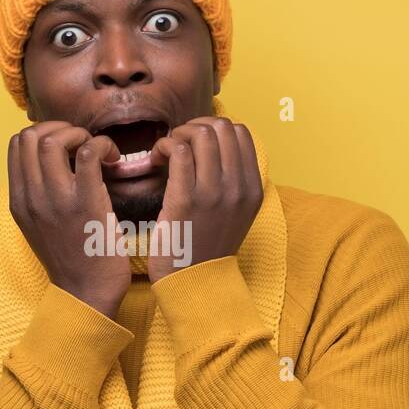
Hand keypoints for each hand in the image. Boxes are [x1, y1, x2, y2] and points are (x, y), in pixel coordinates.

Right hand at [8, 121, 129, 318]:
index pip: (16, 144)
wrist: (87, 293)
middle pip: (30, 135)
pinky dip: (103, 146)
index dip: (43, 133)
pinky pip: (87, 152)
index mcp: (18, 201)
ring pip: (53, 139)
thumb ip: (37, 196)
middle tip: (83, 146)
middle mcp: (31, 197)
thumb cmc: (72, 259)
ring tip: (98, 152)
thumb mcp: (39, 227)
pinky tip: (114, 160)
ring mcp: (56, 200)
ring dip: (80, 135)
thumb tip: (48, 165)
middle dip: (60, 129)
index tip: (66, 147)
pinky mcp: (85, 203)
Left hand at [145, 117, 263, 282]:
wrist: (194, 282)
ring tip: (167, 153)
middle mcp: (238, 187)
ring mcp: (214, 192)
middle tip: (178, 145)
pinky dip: (164, 147)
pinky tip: (155, 161)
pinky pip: (178, 151)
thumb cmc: (207, 245)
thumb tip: (217, 143)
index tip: (196, 144)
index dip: (215, 129)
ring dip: (178, 135)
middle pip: (221, 127)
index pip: (241, 133)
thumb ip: (234, 180)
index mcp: (253, 188)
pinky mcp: (186, 199)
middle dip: (195, 127)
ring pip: (200, 134)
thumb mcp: (236, 212)